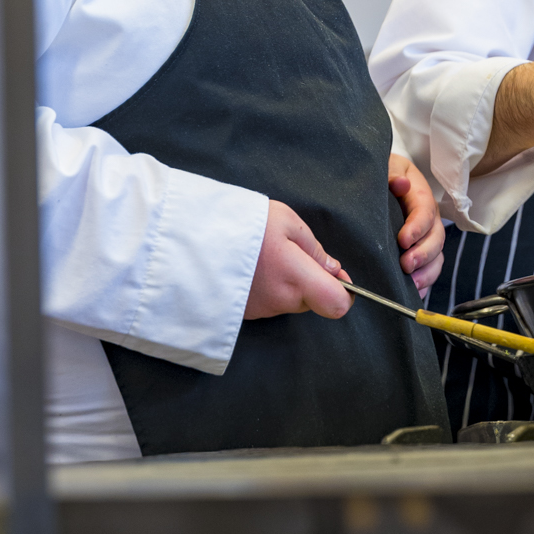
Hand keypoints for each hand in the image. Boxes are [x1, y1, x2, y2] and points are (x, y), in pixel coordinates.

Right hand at [244, 199, 351, 319]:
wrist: (188, 240)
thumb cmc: (240, 225)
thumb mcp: (285, 220)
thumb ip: (314, 247)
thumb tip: (332, 268)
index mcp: (298, 279)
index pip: (338, 305)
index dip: (344, 292)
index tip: (336, 274)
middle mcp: (282, 301)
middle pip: (312, 300)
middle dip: (309, 280)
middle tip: (290, 252)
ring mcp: (261, 310)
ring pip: (288, 300)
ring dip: (286, 282)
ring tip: (264, 255)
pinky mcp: (243, 312)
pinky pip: (267, 301)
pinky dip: (266, 286)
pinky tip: (250, 266)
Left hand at [388, 153, 445, 297]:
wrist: (391, 179)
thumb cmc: (388, 174)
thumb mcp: (389, 166)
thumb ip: (393, 174)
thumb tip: (402, 184)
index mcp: (421, 197)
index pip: (425, 213)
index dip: (416, 228)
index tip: (403, 241)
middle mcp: (429, 220)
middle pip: (436, 239)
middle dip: (423, 255)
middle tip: (406, 265)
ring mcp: (427, 238)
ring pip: (436, 258)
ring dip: (426, 273)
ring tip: (411, 284)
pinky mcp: (422, 251)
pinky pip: (429, 270)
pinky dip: (424, 283)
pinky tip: (414, 293)